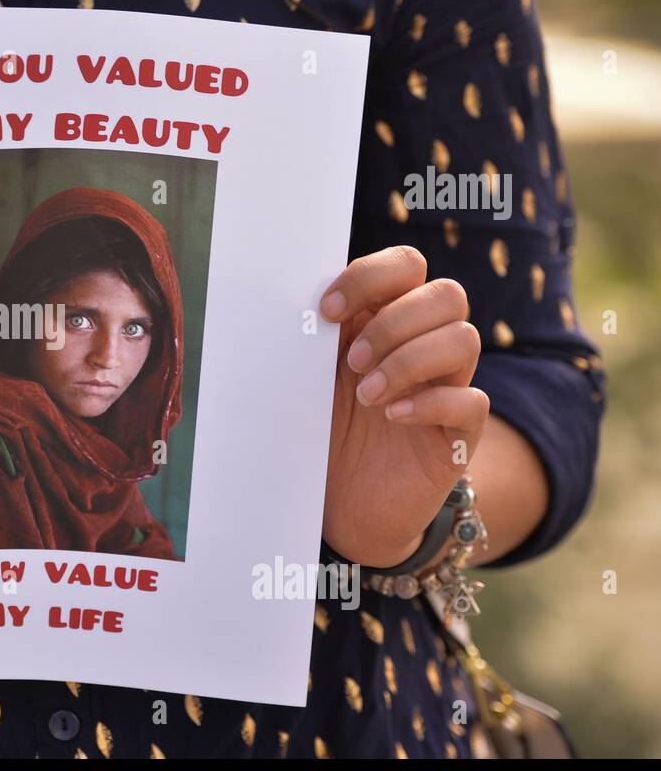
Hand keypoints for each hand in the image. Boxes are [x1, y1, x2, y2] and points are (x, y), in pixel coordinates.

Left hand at [319, 246, 489, 567]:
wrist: (337, 505)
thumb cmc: (320, 432)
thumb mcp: (309, 378)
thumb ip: (314, 335)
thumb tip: (297, 296)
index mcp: (384, 320)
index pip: (406, 266)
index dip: (370, 277)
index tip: (326, 311)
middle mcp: (424, 346)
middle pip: (447, 295)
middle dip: (394, 322)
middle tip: (352, 362)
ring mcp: (448, 388)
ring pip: (465, 339)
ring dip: (409, 361)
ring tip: (367, 396)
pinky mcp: (460, 434)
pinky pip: (472, 401)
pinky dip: (429, 403)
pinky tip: (392, 417)